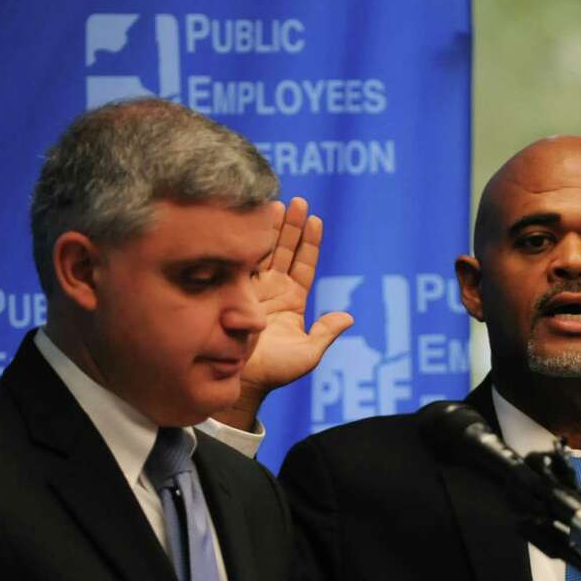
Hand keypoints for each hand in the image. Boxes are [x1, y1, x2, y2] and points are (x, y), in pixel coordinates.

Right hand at [218, 197, 353, 430]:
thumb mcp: (307, 353)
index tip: (315, 219)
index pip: (304, 264)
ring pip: (262, 251)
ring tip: (274, 202)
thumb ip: (325, 332)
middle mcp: (273, 290)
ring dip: (268, 227)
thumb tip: (348, 317)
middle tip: (297, 201)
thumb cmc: (276, 371)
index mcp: (293, 300)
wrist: (240, 379)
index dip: (310, 243)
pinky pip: (241, 261)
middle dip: (290, 226)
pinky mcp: (232, 289)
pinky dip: (246, 241)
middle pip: (284, 250)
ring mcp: (251, 287)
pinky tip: (248, 221)